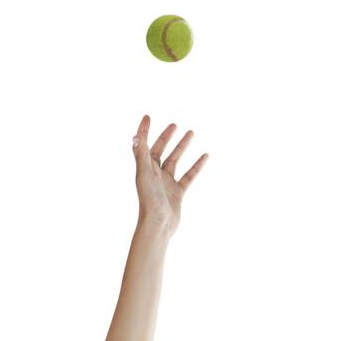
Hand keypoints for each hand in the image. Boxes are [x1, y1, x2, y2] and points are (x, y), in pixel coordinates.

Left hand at [132, 114, 208, 238]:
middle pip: (160, 150)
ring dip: (182, 146)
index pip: (144, 145)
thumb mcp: (145, 174)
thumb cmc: (149, 200)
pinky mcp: (177, 192)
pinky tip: (205, 155)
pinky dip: (196, 165)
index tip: (148, 116)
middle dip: (166, 137)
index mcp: (144, 168)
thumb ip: (141, 155)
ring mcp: (166, 183)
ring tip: (191, 132)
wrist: (158, 224)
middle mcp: (154, 174)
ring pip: (175, 160)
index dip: (144, 131)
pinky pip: (188, 175)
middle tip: (174, 125)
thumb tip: (135, 136)